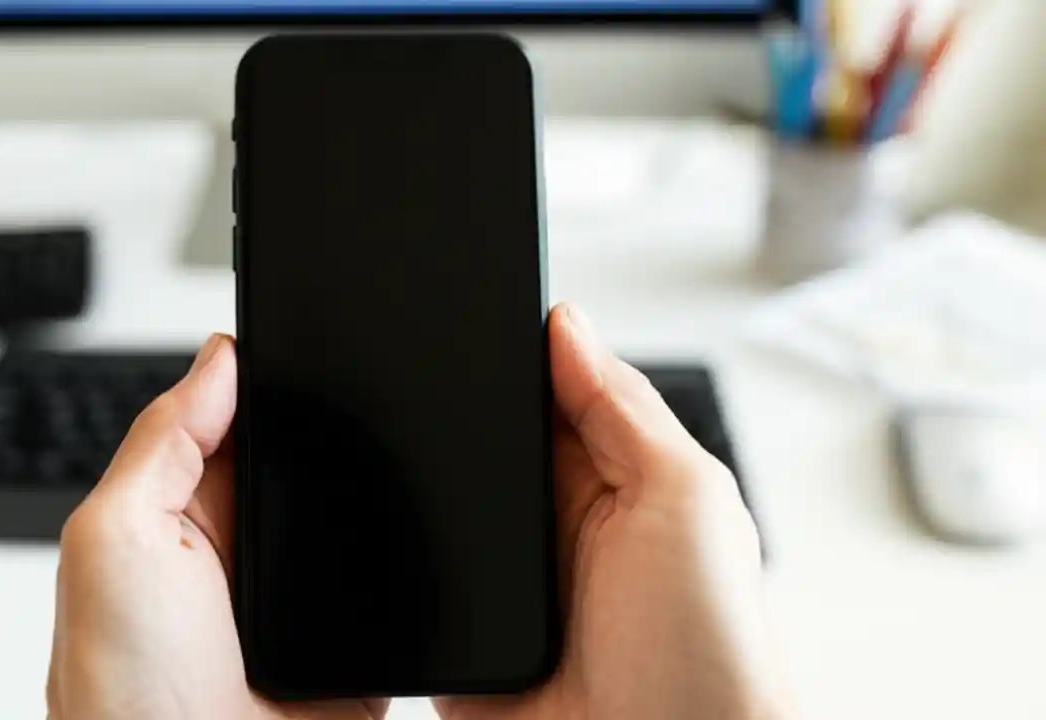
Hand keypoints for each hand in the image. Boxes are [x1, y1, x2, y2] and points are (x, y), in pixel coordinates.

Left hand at [47, 334, 387, 719]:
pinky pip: (399, 571)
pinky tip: (430, 523)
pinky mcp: (356, 636)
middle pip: (308, 453)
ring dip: (386, 486)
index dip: (271, 372)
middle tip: (382, 375)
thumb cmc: (127, 698)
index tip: (311, 324)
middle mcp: (241, 548)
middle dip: (339, 422)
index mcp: (177, 512)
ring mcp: (302, 593)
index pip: (233, 416)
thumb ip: (160, 442)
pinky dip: (417, 549)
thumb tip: (219, 358)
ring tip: (418, 443)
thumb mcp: (112, 542)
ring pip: (361, 507)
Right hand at [436, 304, 790, 719]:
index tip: (473, 308)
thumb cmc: (709, 654)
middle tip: (430, 389)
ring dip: (425, 487)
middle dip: (458, 414)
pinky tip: (388, 536)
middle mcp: (558, 522)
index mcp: (617, 477)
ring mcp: (506, 577)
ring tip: (410, 468)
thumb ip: (625, 410)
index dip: (515, 349)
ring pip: (439, 500)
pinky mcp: (459, 630)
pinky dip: (396, 556)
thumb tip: (566, 325)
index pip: (552, 389)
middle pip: (487, 437)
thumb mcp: (688, 501)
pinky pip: (409, 574)